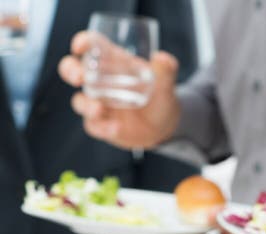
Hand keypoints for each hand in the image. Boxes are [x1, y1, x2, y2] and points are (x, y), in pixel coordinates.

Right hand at [58, 31, 180, 148]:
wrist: (165, 125)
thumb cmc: (161, 96)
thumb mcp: (165, 83)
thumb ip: (166, 70)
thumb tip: (163, 58)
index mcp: (113, 62)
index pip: (92, 45)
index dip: (83, 42)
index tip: (79, 46)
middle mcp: (99, 81)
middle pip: (72, 69)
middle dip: (70, 71)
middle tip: (79, 78)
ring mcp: (97, 102)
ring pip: (80, 101)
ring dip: (86, 105)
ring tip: (99, 109)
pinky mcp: (100, 123)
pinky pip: (94, 125)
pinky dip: (102, 128)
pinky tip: (116, 129)